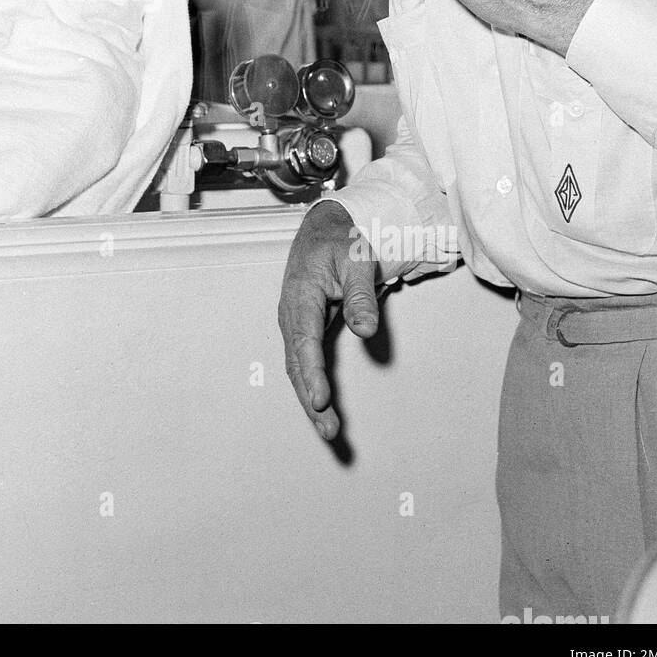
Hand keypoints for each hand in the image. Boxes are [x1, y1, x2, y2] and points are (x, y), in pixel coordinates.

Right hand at [278, 200, 398, 441]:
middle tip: (328, 429)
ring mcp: (294, 321)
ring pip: (297, 366)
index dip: (312, 373)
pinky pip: (302, 360)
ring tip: (327, 428)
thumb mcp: (357, 260)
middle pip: (296, 363)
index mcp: (301, 293)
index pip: (305, 340)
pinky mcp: (302, 327)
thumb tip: (365, 329)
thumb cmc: (340, 240)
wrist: (324, 227)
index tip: (321, 399)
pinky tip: (321, 406)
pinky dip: (310, 385)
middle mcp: (291, 312)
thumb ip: (361, 295)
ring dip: (309, 398)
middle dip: (310, 398)